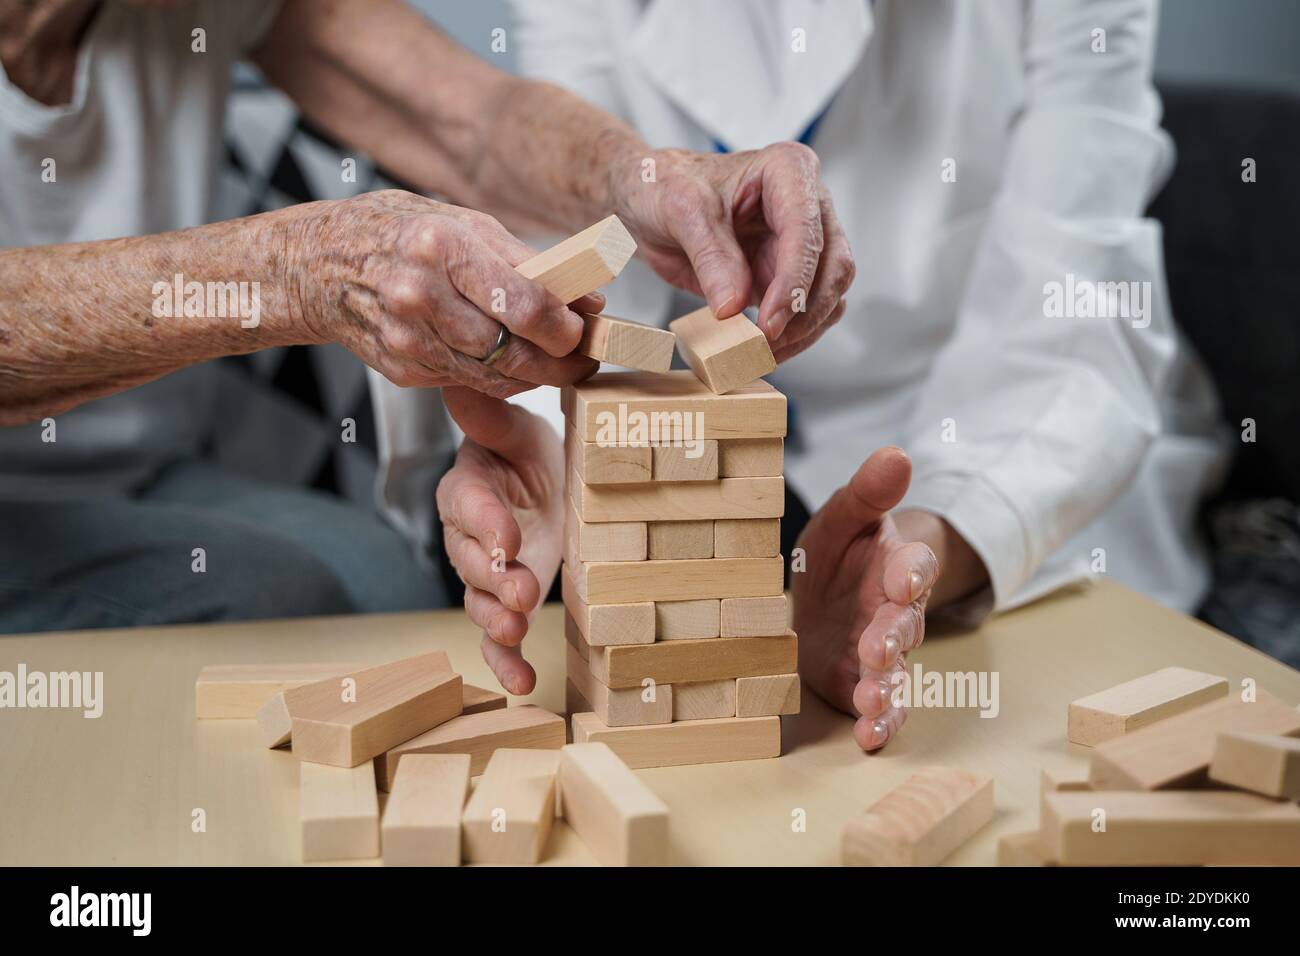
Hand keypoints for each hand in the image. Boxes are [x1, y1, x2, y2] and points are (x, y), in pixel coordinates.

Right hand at [289, 190, 598, 397]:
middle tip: (585, 357)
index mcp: (440, 247)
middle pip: (514, 350)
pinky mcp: (405, 369)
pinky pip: (471, 383)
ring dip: (536, 374)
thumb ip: (527, 262)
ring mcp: (409, 339)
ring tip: (557, 360)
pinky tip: (513, 361)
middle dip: (562, 361)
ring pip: (496, 376)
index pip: (525, 304)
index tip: (586, 328)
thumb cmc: (398, 234)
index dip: (566, 326)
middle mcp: (421, 296)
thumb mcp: (462, 223)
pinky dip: (501, 377)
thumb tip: (587, 297)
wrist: (318, 266)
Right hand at [435, 386, 565, 693]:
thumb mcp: (517, 430)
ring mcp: (487, 576)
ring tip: (517, 633)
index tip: (507, 539)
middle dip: (493, 579)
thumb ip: (491, 421)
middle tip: (520, 591)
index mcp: (467, 489)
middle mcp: (469, 537)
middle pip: (469, 561)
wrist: (548, 483)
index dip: (485, 523)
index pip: (468, 505)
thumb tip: (462, 385)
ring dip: (496, 622)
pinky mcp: (506, 603)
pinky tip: (524, 684)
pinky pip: (496, 638)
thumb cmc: (528, 453)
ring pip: (479, 602)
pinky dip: (506, 663)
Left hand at [609, 143, 854, 361]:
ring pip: (829, 294)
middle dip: (805, 312)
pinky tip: (762, 350)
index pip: (807, 230)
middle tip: (766, 344)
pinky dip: (793, 336)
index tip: (770, 322)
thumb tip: (734, 307)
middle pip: (833, 266)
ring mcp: (801, 243)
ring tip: (761, 352)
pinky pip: (808, 312)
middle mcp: (807, 204)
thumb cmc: (665, 187)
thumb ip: (711, 257)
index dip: (794, 280)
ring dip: (803, 330)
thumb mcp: (681, 212)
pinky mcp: (787, 275)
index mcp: (787, 171)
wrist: (649, 203)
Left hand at [792, 447, 938, 751]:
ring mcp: (883, 653)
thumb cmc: (840, 553)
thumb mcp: (844, 517)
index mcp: (895, 566)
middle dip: (892, 638)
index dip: (911, 572)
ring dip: (886, 688)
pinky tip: (869, 737)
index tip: (903, 579)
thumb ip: (868, 492)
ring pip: (895, 671)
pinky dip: (880, 724)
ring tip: (871, 701)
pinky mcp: (865, 684)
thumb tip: (896, 453)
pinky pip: (882, 706)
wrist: (827, 597)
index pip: (912, 565)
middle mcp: (896, 612)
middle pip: (904, 625)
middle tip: (878, 650)